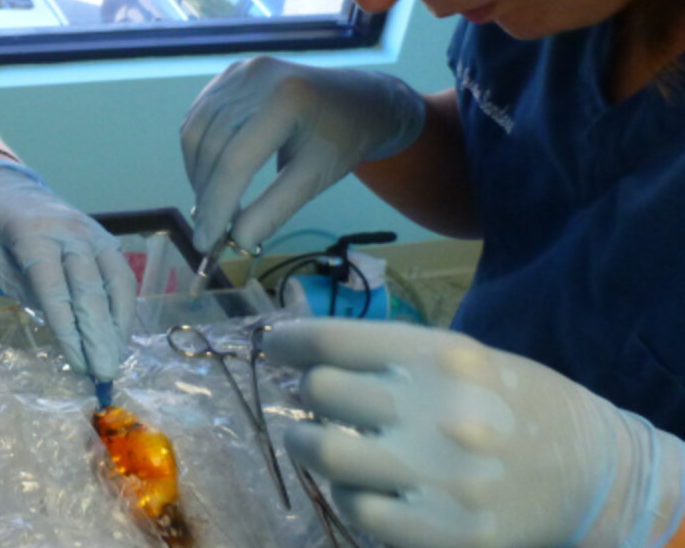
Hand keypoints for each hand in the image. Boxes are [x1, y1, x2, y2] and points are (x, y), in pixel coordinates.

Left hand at [0, 160, 136, 380]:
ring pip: (116, 279)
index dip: (68, 329)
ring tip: (116, 357)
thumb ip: (23, 289)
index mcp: (32, 234)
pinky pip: (121, 273)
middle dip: (99, 334)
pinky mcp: (104, 237)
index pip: (55, 288)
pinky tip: (120, 333)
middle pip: (90, 286)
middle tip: (105, 371)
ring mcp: (91, 231)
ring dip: (119, 322)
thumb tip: (62, 324)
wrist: (4, 187)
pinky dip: (124, 306)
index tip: (79, 363)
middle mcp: (68, 230)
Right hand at [181, 57, 424, 252]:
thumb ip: (276, 209)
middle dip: (205, 194)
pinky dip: (198, 151)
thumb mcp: (316, 178)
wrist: (357, 98)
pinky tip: (211, 174)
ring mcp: (239, 71)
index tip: (208, 243)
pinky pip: (199, 117)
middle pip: (211, 146)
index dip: (217, 205)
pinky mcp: (230, 73)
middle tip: (210, 230)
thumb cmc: (343, 139)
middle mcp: (255, 77)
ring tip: (211, 204)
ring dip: (197, 174)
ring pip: (195, 132)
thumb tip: (236, 241)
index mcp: (286, 100)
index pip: (236, 160)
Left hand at [264, 319, 684, 547]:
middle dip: (306, 391)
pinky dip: (344, 494)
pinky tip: (353, 484)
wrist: (594, 473)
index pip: (336, 341)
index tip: (273, 345)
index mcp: (443, 357)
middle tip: (310, 396)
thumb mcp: (464, 356)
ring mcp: (440, 477)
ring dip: (304, 441)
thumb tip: (309, 352)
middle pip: (323, 392)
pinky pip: (358, 511)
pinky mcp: (445, 532)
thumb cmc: (518, 402)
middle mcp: (437, 411)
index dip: (289, 341)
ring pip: (326, 452)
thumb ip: (394, 354)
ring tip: (308, 439)